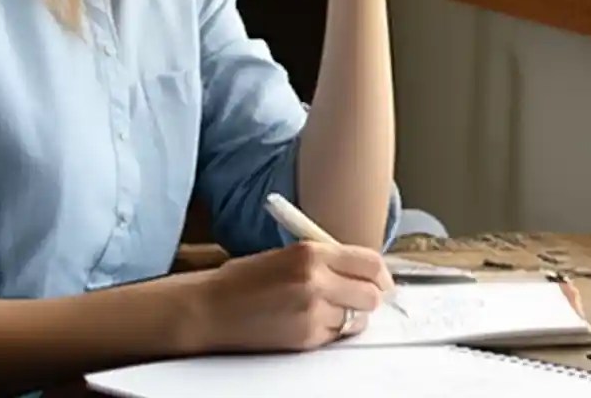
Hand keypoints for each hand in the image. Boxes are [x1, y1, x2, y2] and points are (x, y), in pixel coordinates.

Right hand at [188, 241, 393, 352]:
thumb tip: (365, 273)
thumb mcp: (287, 255)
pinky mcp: (305, 337)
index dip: (380, 275)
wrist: (209, 309)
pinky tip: (307, 322)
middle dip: (369, 298)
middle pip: (372, 294)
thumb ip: (327, 261)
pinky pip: (336, 336)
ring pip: (357, 319)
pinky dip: (330, 331)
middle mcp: (316, 280)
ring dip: (348, 316)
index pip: (370, 262)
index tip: (381, 281)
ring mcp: (312, 311)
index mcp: (311, 252)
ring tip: (322, 310)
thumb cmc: (243, 281)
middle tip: (359, 299)